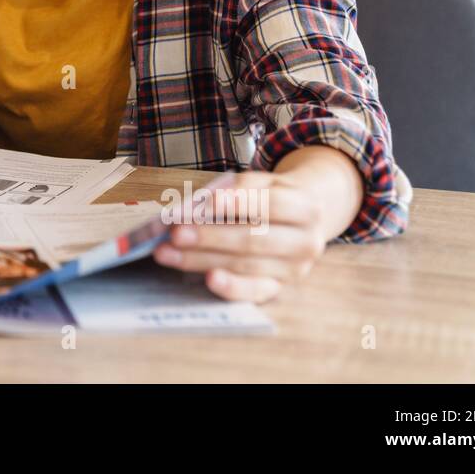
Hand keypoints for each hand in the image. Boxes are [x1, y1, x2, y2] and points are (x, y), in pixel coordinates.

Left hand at [152, 171, 328, 302]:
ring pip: (245, 264)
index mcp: (305, 206)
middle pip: (253, 238)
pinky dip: (230, 286)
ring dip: (202, 259)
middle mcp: (306, 241)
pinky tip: (207, 278)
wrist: (304, 220)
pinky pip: (253, 291)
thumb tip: (187, 208)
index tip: (207, 203)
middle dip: (210, 236)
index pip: (270, 203)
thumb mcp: (258, 183)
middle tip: (176, 232)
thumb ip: (227, 191)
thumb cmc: (269, 197)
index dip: (238, 203)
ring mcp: (295, 268)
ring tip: (168, 252)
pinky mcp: (280, 288)